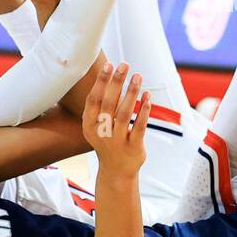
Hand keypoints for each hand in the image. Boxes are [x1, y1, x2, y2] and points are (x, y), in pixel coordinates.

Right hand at [81, 62, 149, 178]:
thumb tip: (111, 75)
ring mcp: (117, 141)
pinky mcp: (133, 147)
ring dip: (131, 92)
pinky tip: (147, 97)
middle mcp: (101, 132)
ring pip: (124, 113)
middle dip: (116, 82)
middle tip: (124, 65)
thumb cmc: (107, 141)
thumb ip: (103, 105)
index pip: (94, 99)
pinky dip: (144, 110)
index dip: (101, 82)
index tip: (109, 65)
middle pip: (108, 103)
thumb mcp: (97, 125)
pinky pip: (139, 126)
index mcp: (89, 125)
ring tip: (137, 76)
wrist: (116, 171)